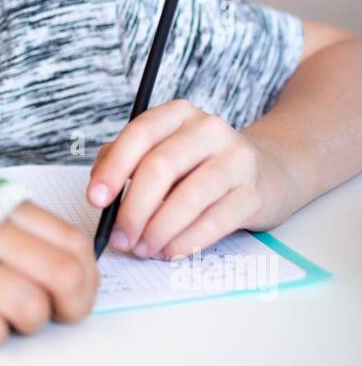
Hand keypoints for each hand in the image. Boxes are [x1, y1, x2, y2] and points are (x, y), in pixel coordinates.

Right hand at [0, 201, 98, 350]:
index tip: (76, 293)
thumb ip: (21, 229)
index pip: (74, 243)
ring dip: (25, 323)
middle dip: (69, 306)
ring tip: (2, 313)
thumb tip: (72, 268)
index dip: (87, 278)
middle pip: (63, 275)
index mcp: (5, 208)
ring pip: (32, 307)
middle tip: (49, 312)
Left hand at [86, 99, 296, 260]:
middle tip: (120, 237)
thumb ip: (126, 159)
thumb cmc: (201, 164)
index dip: (113, 168)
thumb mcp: (165, 149)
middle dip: (133, 209)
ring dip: (158, 229)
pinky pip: (214, 221)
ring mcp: (236, 160)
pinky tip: (170, 251)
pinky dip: (186, 241)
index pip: (140, 134)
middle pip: (161, 167)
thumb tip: (98, 187)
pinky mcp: (253, 193)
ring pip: (188, 197)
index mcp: (179, 114)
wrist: (269, 171)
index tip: (95, 199)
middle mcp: (209, 130)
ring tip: (142, 249)